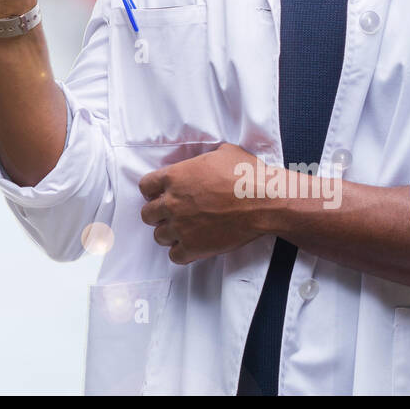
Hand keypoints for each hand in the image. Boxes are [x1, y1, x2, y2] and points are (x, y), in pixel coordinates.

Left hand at [139, 144, 269, 264]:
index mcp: (174, 177)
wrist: (264, 201)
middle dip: (158, 214)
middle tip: (172, 214)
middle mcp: (172, 202)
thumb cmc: (246, 174)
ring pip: (159, 236)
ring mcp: (181, 226)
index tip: (159, 194)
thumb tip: (206, 162)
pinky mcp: (194, 247)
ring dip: (169, 234)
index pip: (145, 186)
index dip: (152, 191)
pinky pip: (175, 256)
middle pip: (148, 213)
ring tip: (184, 231)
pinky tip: (191, 246)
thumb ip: (203, 159)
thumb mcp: (222, 153)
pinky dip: (182, 252)